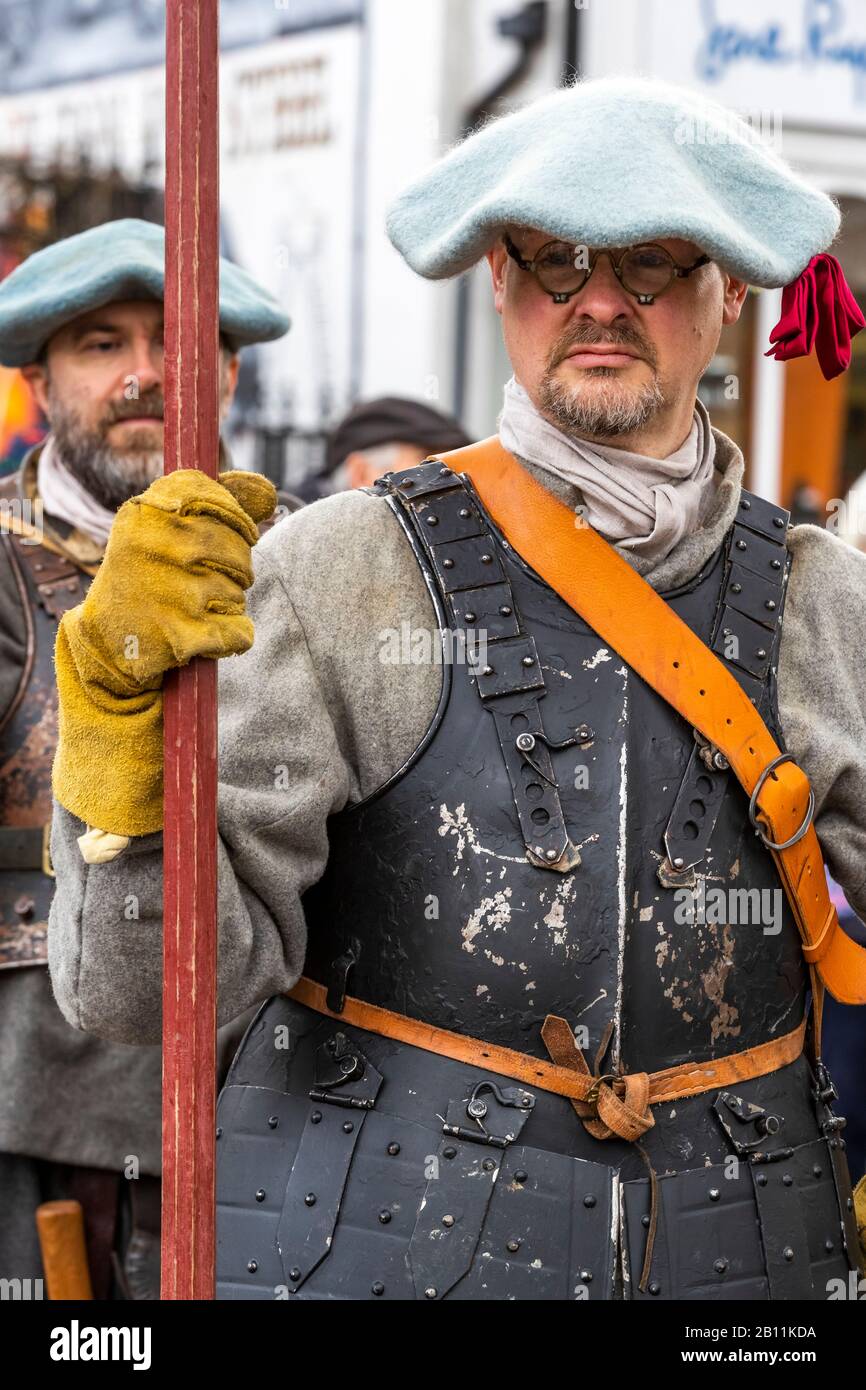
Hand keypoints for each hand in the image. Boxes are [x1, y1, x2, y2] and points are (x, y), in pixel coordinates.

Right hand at [52, 469, 276, 836]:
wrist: (108, 646)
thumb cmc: (149, 578)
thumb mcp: (164, 532)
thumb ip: (217, 503)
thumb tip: (268, 491)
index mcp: (143, 513)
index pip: (214, 497)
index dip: (234, 518)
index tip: (232, 533)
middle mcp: (150, 547)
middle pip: (237, 548)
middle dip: (236, 567)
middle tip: (212, 580)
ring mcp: (166, 593)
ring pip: (239, 592)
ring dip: (229, 604)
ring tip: (195, 609)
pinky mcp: (180, 637)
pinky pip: (240, 632)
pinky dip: (233, 637)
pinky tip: (205, 636)